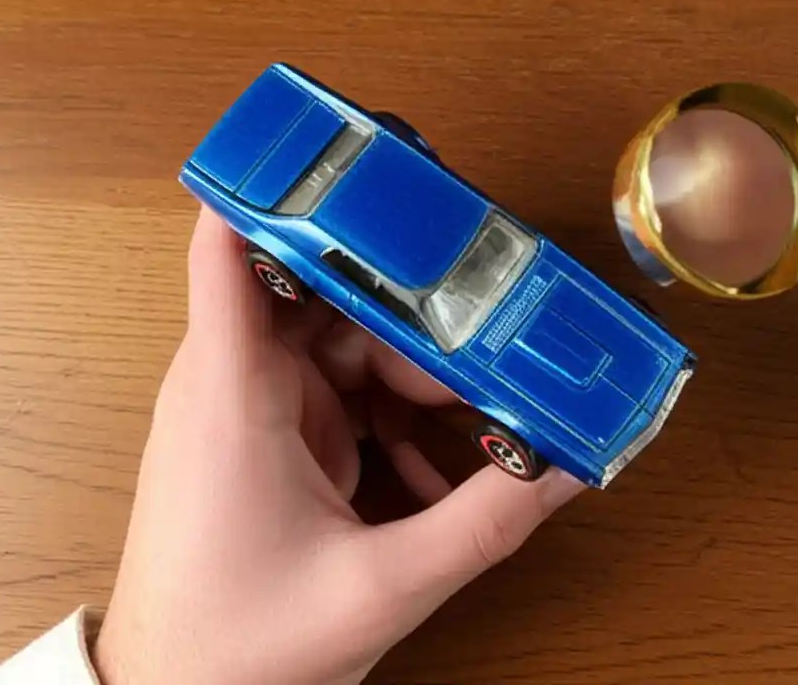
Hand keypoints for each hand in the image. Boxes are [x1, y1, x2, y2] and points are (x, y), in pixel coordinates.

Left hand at [91, 208, 584, 684]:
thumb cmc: (232, 647)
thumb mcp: (382, 586)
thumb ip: (486, 522)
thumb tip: (565, 468)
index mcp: (234, 393)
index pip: (232, 242)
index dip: (288, 185)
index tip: (363, 162)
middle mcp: (234, 383)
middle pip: (332, 292)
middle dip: (417, 315)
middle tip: (492, 344)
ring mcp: (251, 410)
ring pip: (346, 346)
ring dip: (415, 377)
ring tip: (479, 420)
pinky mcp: (269, 439)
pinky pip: (343, 398)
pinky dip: (394, 422)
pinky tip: (435, 474)